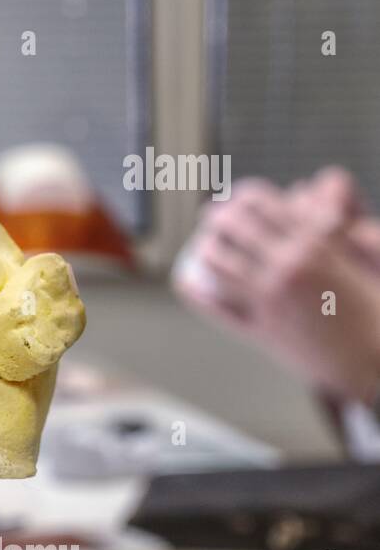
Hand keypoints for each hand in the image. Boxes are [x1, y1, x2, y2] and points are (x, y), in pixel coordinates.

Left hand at [174, 170, 379, 401]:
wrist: (373, 359)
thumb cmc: (371, 308)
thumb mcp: (357, 255)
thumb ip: (330, 224)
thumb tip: (303, 190)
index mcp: (314, 242)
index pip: (263, 204)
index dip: (242, 196)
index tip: (234, 197)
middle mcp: (288, 265)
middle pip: (234, 227)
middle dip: (217, 218)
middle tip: (210, 218)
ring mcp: (270, 296)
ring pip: (218, 263)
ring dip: (207, 250)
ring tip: (204, 247)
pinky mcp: (261, 327)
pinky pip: (217, 306)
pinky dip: (199, 293)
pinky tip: (189, 284)